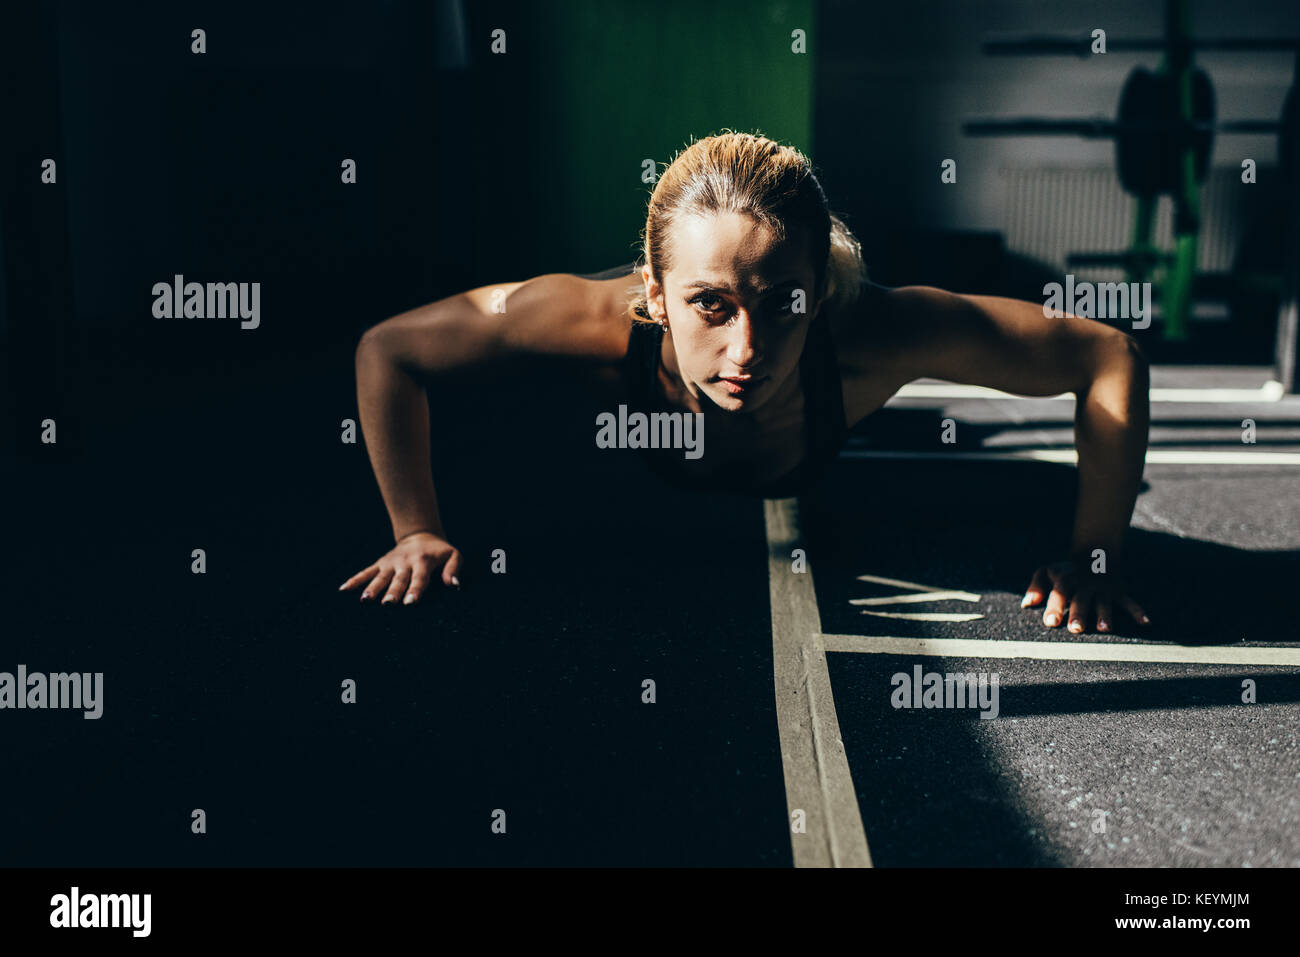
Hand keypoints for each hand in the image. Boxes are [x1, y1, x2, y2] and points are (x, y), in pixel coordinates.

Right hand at [339, 531, 461, 605]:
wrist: (420, 536)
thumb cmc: (439, 551)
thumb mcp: (453, 554)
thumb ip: (454, 569)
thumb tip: (454, 585)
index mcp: (423, 561)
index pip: (419, 578)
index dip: (414, 590)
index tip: (409, 603)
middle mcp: (404, 563)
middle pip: (398, 580)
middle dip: (392, 592)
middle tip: (387, 604)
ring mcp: (390, 563)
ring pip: (380, 577)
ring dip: (372, 588)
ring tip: (364, 600)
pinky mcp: (380, 564)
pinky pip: (366, 572)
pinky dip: (354, 580)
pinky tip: (343, 590)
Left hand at [1021, 559, 1149, 633]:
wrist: (1095, 552)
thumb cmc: (1066, 570)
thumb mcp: (1047, 572)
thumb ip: (1036, 587)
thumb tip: (1026, 605)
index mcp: (1066, 580)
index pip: (1059, 594)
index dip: (1054, 607)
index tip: (1051, 623)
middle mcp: (1085, 585)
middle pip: (1081, 600)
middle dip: (1079, 614)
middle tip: (1076, 630)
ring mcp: (1103, 589)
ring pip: (1104, 603)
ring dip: (1106, 615)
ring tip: (1105, 629)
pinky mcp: (1119, 592)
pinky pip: (1129, 602)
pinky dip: (1138, 612)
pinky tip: (1145, 623)